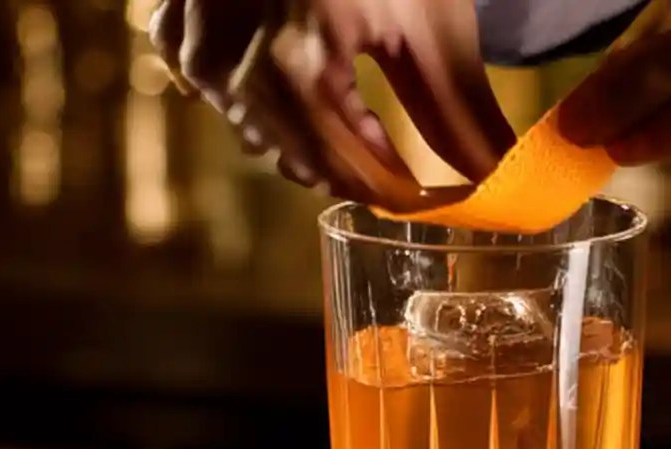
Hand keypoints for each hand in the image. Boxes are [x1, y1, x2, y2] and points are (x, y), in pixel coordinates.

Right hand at [149, 0, 514, 211]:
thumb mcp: (427, 27)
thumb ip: (457, 115)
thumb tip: (494, 181)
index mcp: (298, 71)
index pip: (349, 173)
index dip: (395, 191)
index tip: (430, 198)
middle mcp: (233, 71)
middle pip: (303, 162)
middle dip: (357, 168)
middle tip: (400, 161)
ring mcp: (196, 52)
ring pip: (258, 134)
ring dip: (309, 137)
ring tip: (353, 113)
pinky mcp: (176, 31)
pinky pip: (212, 93)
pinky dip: (251, 99)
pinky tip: (288, 77)